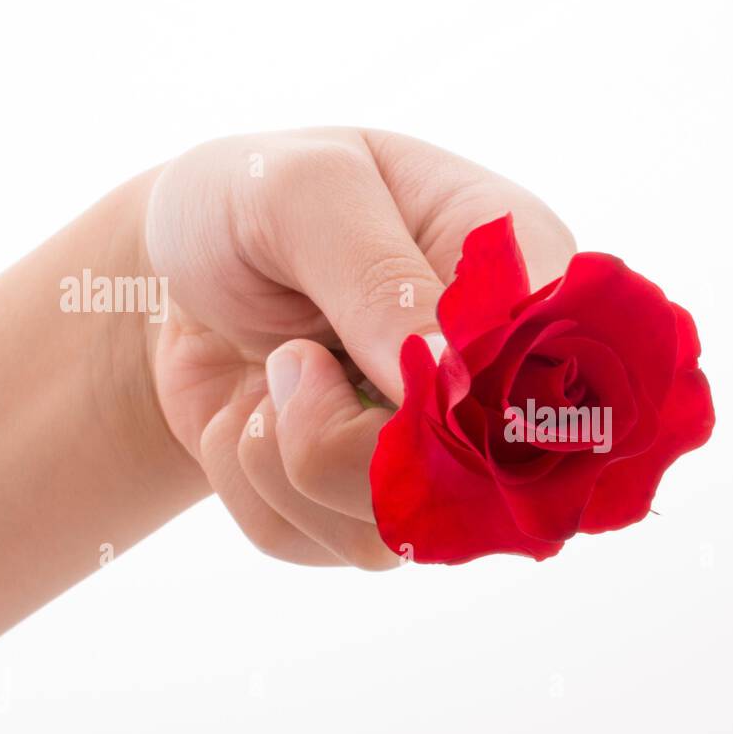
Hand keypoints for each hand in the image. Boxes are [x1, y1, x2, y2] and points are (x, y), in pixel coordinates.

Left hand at [144, 128, 576, 567]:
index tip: (395, 382)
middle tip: (292, 360)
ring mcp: (444, 457)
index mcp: (521, 277)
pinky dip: (253, 483)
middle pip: (477, 480)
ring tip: (275, 371)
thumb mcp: (302, 191)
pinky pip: (316, 542)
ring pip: (392, 529)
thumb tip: (449, 378)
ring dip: (287, 457)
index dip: (489, 401)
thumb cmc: (250, 202)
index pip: (564, 372)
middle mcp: (501, 383)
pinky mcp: (375, 507)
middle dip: (350, 440)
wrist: (167, 271)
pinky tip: (258, 413)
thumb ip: (377, 272)